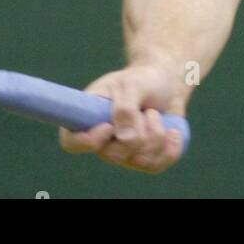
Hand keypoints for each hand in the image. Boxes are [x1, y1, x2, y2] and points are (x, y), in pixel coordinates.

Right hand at [58, 63, 186, 173]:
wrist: (167, 83)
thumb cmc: (143, 79)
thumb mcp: (133, 84)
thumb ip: (125, 108)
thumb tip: (125, 139)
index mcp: (88, 117)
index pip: (71, 142)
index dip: (87, 141)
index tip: (109, 126)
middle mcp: (102, 140)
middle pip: (112, 155)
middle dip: (138, 132)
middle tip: (145, 110)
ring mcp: (123, 153)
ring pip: (139, 160)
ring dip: (155, 134)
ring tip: (154, 113)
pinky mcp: (144, 159)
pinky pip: (156, 165)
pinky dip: (169, 147)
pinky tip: (173, 131)